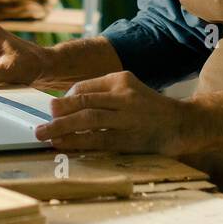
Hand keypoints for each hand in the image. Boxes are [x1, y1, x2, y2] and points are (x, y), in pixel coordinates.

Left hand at [34, 71, 190, 154]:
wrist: (182, 124)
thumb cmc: (150, 109)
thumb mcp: (130, 90)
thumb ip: (103, 94)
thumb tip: (67, 104)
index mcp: (121, 79)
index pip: (84, 87)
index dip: (65, 100)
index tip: (53, 110)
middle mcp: (123, 95)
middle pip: (83, 101)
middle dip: (58, 111)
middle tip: (40, 122)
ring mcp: (127, 116)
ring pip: (87, 119)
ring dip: (62, 127)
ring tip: (43, 134)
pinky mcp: (129, 137)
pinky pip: (97, 140)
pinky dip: (77, 142)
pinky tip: (63, 144)